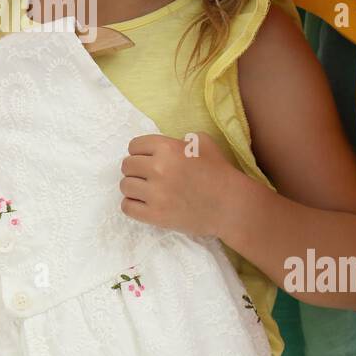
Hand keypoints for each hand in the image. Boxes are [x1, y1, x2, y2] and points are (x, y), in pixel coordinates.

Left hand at [118, 132, 246, 240]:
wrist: (230, 206)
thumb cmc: (219, 172)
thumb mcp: (203, 142)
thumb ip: (180, 139)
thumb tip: (164, 145)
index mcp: (167, 148)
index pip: (134, 146)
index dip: (140, 152)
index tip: (148, 159)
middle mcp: (158, 169)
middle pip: (127, 166)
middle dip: (136, 169)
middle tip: (148, 176)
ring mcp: (155, 194)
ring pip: (125, 186)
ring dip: (133, 187)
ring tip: (146, 190)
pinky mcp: (155, 216)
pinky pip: (127, 207)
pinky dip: (132, 205)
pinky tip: (143, 204)